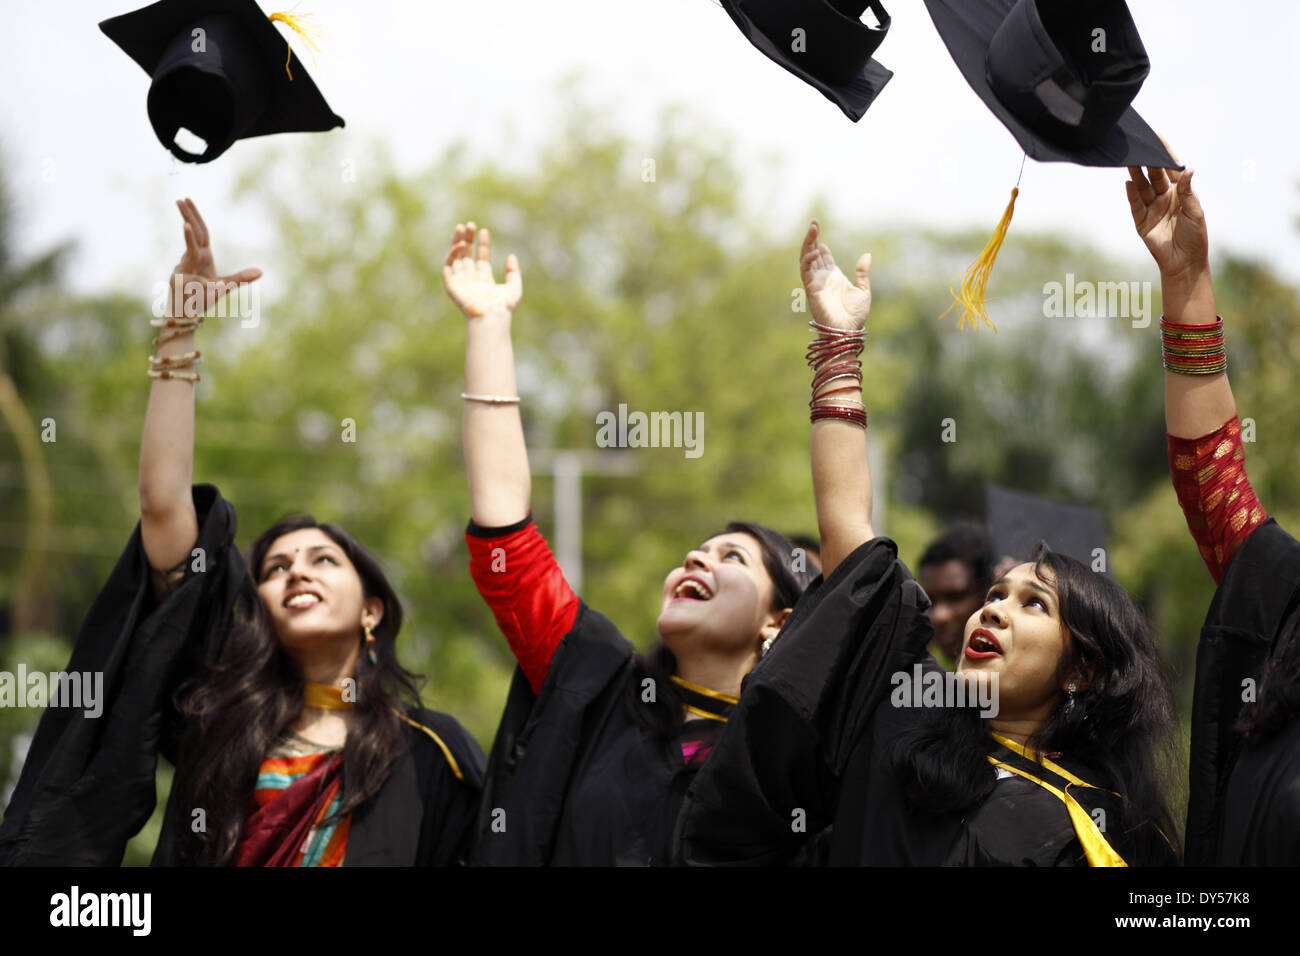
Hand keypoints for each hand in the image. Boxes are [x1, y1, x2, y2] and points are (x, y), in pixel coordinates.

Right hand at [167, 198, 260, 318]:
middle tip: (180, 200)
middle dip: (187, 216)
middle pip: (193, 234)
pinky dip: (195, 276)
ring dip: (188, 238)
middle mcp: (191, 259)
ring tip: (186, 224)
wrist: (187, 314)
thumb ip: (241, 278)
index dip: (196, 216)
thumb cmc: (202, 298)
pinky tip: (205, 276)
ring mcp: (183, 268)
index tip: (187, 199)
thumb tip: (261, 271)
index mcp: (202, 256)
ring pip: (189, 252)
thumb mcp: (225, 286)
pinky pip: (189, 275)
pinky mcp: (179, 282)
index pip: (201, 232)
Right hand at [443, 222, 521, 318]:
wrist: (490, 317)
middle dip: (467, 239)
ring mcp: (460, 281)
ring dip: (457, 242)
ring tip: (461, 227)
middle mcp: (471, 278)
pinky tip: (459, 245)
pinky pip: (448, 266)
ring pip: (455, 257)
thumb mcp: (514, 286)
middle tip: (470, 225)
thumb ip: (514, 271)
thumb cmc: (503, 306)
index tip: (484, 231)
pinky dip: (451, 254)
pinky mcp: (451, 285)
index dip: (482, 244)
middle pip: (466, 254)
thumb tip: (510, 255)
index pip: (481, 257)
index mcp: (484, 279)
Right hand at [800, 220, 870, 331]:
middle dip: (812, 238)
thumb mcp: (863, 290)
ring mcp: (815, 283)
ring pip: (806, 259)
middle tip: (814, 222)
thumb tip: (867, 255)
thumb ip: (862, 273)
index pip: (823, 257)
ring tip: (813, 229)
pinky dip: (808, 260)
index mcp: (834, 277)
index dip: (820, 243)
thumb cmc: (855, 316)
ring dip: (808, 244)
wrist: (848, 331)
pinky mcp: (811, 289)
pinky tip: (815, 251)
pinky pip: (805, 272)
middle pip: (813, 254)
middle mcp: (822, 278)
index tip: (818, 229)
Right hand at [1126, 158, 1208, 287]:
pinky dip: (1131, 194)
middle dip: (1148, 161)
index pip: (1171, 168)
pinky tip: (1128, 183)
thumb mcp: (1195, 211)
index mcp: (1180, 192)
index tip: (1158, 137)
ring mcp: (1152, 208)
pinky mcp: (1142, 221)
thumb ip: (1187, 191)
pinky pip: (1135, 205)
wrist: (1184, 261)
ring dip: (1136, 174)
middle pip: (1154, 175)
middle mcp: (1164, 197)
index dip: (1165, 153)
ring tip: (1130, 161)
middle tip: (1140, 147)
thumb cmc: (1195, 236)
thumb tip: (1188, 170)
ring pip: (1142, 187)